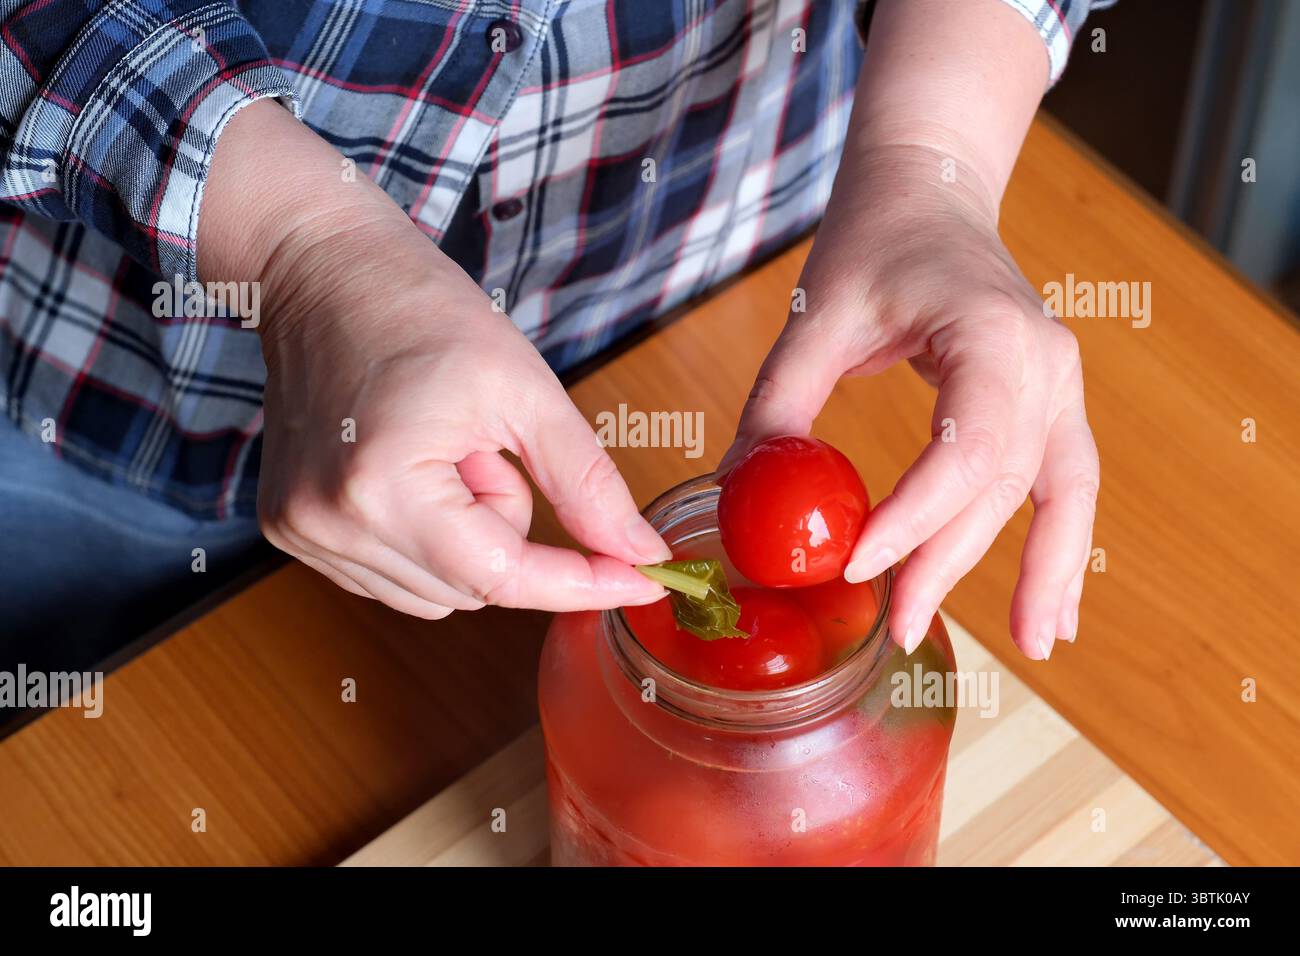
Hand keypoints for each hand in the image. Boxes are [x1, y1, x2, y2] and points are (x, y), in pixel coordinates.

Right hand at [197, 102, 666, 617]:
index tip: (644, 582)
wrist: (322, 270)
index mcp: (382, 488)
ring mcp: (303, 533)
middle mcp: (329, 527)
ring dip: (469, 537)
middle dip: (508, 528)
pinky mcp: (294, 531)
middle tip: (489, 446)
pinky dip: (431, 540)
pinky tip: (417, 469)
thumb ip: (587, 483)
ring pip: (438, 593)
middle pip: (473, 589)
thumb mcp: (526, 390)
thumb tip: (641, 553)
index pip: (502, 578)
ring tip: (446, 449)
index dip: (581, 583)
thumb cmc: (420, 309)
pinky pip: (396, 577)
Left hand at [721, 146, 1098, 660]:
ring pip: (1056, 494)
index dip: (916, 516)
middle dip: (950, 561)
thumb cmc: (874, 240)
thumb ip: (779, 403)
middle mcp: (1044, 363)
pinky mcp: (1049, 401)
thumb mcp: (814, 316)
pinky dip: (1061, 545)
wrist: (930, 191)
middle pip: (1003, 485)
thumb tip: (740, 493)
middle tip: (901, 628)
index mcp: (992, 334)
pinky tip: (1052, 609)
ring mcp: (1058, 382)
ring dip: (1040, 572)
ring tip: (1030, 645)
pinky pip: (1066, 483)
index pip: (966, 448)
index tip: (859, 565)